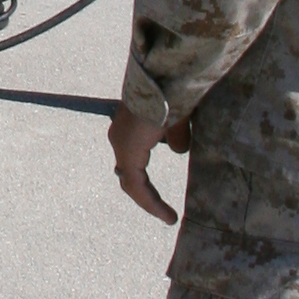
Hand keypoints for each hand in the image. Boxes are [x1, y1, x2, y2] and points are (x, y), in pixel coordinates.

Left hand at [109, 99, 187, 223]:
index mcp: (128, 130)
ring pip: (132, 183)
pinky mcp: (128, 151)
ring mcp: (121, 145)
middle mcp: (119, 138)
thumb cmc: (172, 94)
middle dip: (146, 196)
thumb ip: (175, 136)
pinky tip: (167, 214)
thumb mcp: (176, 119)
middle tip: (163, 213)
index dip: (146, 186)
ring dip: (149, 202)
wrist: (166, 80)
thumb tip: (179, 151)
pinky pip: (136, 185)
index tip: (162, 202)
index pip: (133, 164)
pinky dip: (150, 201)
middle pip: (129, 176)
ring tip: (168, 217)